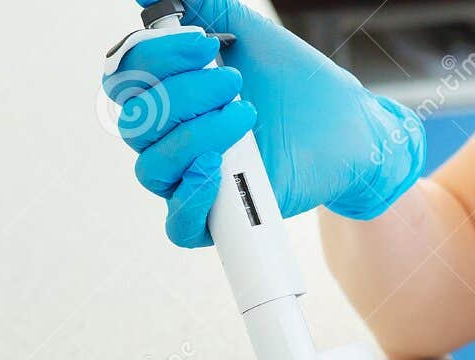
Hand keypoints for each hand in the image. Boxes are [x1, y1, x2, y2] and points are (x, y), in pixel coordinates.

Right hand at [103, 0, 424, 245]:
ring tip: (246, 117)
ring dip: (195, 136)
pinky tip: (216, 168)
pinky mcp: (215, 217)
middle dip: (184, 96)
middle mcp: (169, 138)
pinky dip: (190, 196)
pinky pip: (177, 223)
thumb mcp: (250, 35)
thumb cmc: (298, 85)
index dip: (158, 57)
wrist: (346, 130)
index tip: (209, 44)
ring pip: (153, 167)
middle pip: (136, 122)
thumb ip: (202, 8)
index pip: (127, 78)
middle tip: (235, 83)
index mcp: (168, 94)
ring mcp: (189, 179)